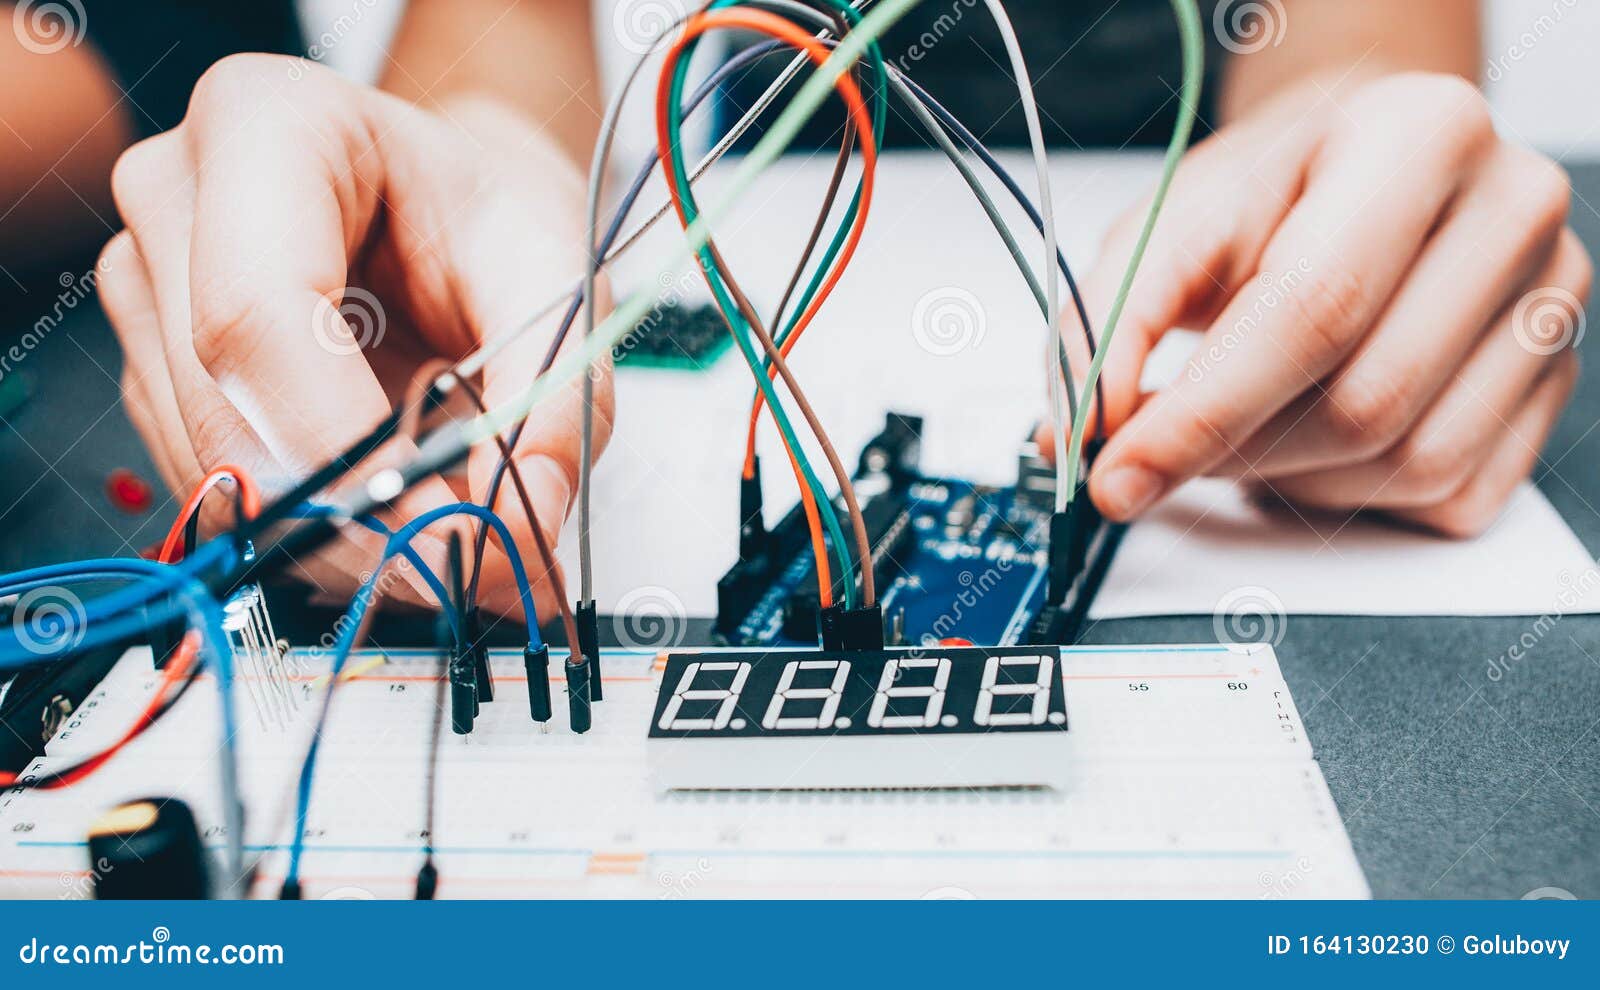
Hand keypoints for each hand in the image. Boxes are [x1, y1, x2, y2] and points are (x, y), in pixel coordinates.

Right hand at [100, 54, 611, 615]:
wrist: (449, 199)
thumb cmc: (490, 213)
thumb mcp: (559, 276)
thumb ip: (557, 395)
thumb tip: (521, 523)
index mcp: (265, 123)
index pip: (258, 312)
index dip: (348, 445)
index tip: (447, 527)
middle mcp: (174, 196)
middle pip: (226, 404)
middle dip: (357, 517)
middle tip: (473, 570)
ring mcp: (149, 288)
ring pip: (215, 469)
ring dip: (340, 543)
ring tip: (452, 543)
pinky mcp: (154, 371)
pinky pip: (218, 490)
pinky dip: (314, 536)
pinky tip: (395, 521)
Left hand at [1062, 72, 1587, 536]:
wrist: (1359, 163)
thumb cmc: (1272, 189)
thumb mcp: (1167, 224)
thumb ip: (1109, 322)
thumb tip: (1077, 431)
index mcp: (1419, 137)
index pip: (1313, 310)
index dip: (1203, 412)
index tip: (1117, 470)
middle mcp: (1510, 212)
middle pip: (1365, 402)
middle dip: (1234, 453)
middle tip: (1158, 452)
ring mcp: (1550, 302)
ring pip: (1408, 463)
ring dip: (1290, 478)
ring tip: (1241, 426)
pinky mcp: (1553, 381)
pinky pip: (1449, 493)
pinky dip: (1355, 495)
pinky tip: (1311, 440)